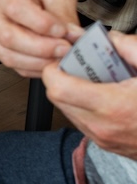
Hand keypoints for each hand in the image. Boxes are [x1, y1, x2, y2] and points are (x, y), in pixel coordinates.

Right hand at [0, 0, 83, 76]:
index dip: (40, 23)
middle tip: (65, 48)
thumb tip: (74, 36)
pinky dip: (37, 68)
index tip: (62, 30)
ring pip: (9, 56)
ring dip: (40, 61)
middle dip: (41, 48)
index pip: (14, 8)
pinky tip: (51, 61)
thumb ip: (65, 14)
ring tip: (61, 56)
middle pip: (8, 37)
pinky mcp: (0, 49)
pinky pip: (16, 66)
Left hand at [42, 32, 136, 158]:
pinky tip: (103, 94)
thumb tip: (110, 39)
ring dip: (71, 92)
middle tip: (77, 64)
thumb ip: (131, 48)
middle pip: (57, 98)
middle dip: (61, 77)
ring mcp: (104, 139)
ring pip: (67, 111)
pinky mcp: (107, 145)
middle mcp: (103, 126)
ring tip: (92, 79)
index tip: (64, 57)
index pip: (58, 87)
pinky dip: (84, 106)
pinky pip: (81, 121)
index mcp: (113, 106)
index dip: (55, 68)